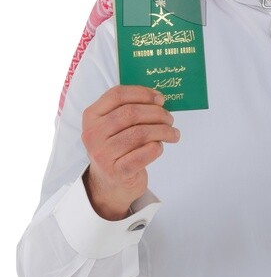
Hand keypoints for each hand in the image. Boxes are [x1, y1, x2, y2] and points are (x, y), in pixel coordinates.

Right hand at [81, 85, 179, 219]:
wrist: (109, 183)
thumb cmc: (117, 147)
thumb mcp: (114, 125)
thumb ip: (130, 108)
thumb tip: (158, 99)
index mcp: (91, 116)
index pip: (117, 95)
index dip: (142, 93)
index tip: (160, 99)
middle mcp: (93, 134)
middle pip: (131, 113)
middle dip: (157, 113)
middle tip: (169, 118)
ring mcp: (102, 154)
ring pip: (140, 133)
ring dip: (163, 130)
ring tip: (172, 133)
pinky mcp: (116, 172)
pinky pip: (144, 153)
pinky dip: (157, 147)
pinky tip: (160, 146)